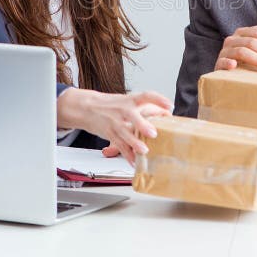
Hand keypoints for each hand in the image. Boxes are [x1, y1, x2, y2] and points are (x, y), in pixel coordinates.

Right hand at [57, 89, 171, 164]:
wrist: (86, 106)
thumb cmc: (112, 105)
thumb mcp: (128, 101)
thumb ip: (147, 107)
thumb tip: (167, 113)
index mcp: (130, 100)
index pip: (146, 96)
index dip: (159, 99)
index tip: (170, 105)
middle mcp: (122, 110)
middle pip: (132, 115)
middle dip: (142, 124)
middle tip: (153, 133)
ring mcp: (114, 122)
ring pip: (124, 133)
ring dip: (134, 143)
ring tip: (144, 151)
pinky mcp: (108, 133)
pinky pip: (118, 145)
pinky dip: (126, 154)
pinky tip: (133, 161)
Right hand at [214, 19, 256, 72]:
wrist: (230, 78)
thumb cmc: (246, 62)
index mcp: (241, 33)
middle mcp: (231, 40)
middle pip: (252, 42)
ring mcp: (224, 52)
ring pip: (242, 52)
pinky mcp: (218, 64)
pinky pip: (223, 61)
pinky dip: (228, 62)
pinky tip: (234, 65)